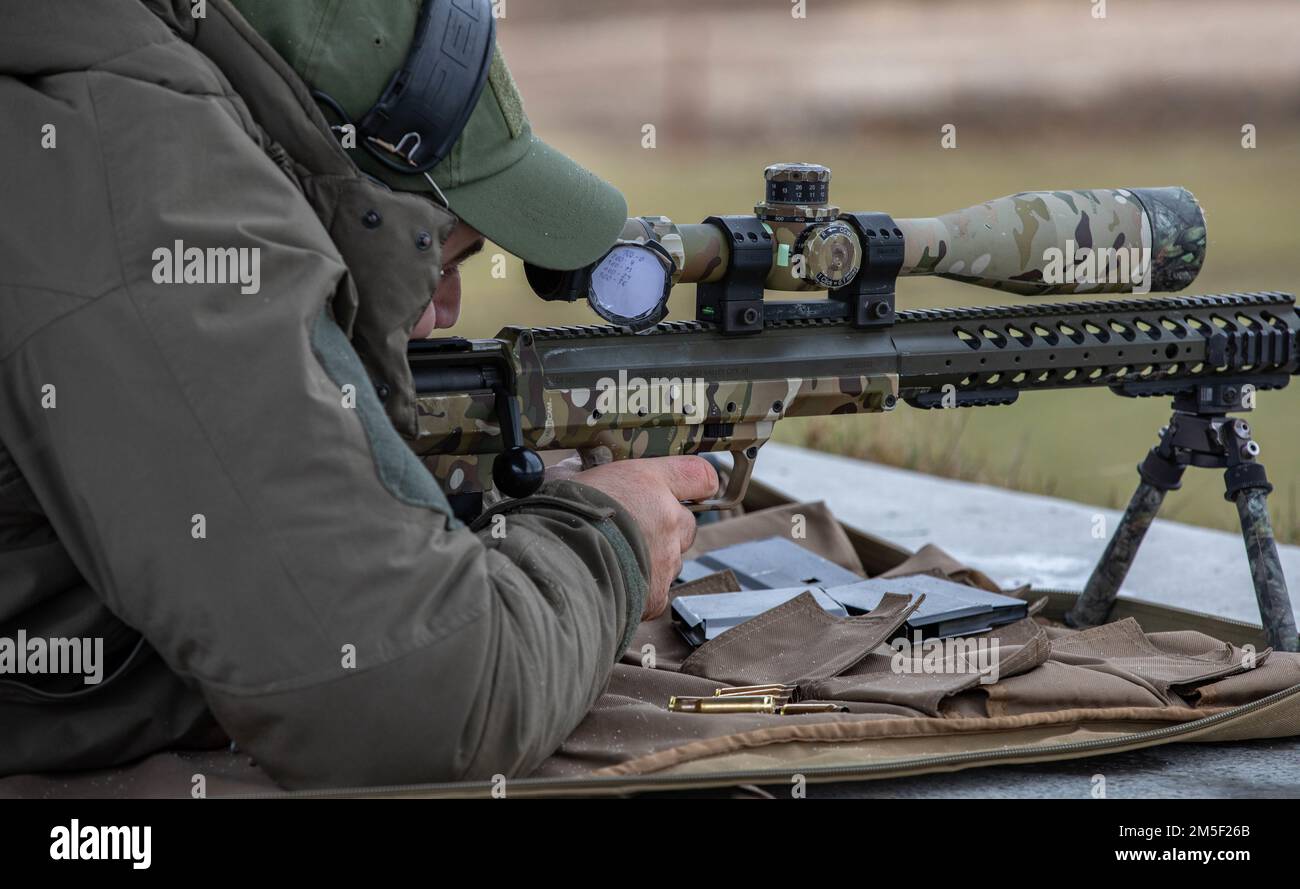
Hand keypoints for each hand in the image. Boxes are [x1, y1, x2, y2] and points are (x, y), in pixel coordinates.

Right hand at [553, 455, 718, 619]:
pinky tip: (612, 584)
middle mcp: (667, 519)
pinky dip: (640, 589)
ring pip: (671, 559)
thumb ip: (583, 471)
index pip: (698, 474)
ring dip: (652, 559)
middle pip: (686, 523)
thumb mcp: (565, 477)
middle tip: (633, 530)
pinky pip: (656, 590)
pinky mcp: (657, 594)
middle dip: (666, 528)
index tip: (691, 488)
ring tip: (615, 560)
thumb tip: (574, 467)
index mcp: (648, 483)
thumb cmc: (555, 517)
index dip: (696, 483)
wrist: (553, 568)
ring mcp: (666, 559)